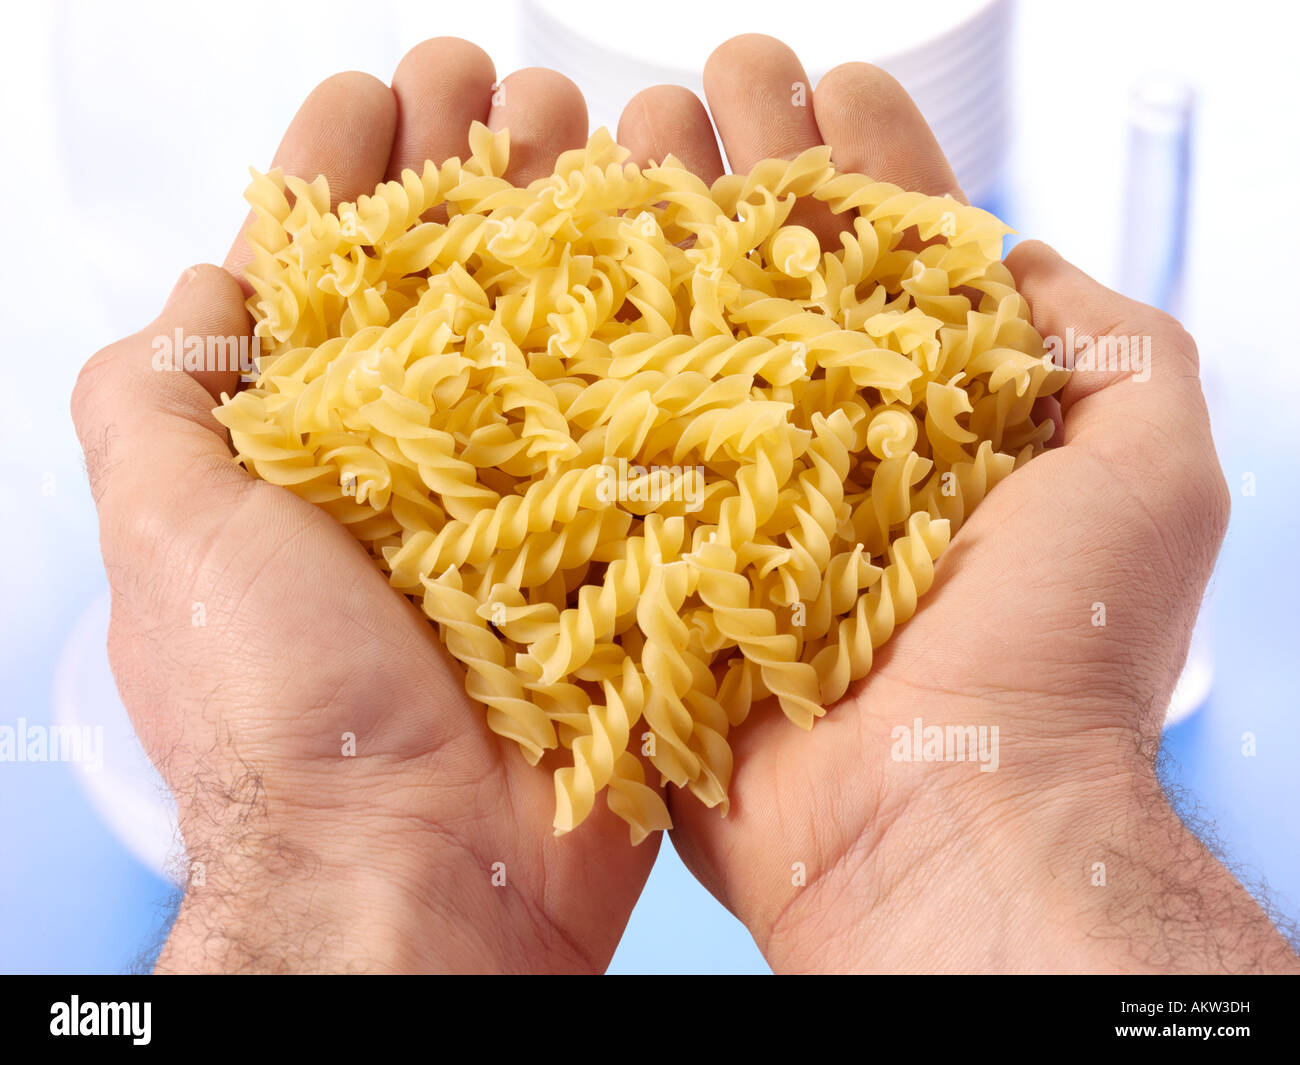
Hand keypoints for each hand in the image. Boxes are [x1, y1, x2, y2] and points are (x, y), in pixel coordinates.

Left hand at [72, 38, 653, 973]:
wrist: (423, 871)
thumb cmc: (284, 715)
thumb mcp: (165, 534)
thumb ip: (155, 401)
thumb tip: (203, 294)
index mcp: (313, 445)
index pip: (328, 269)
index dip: (351, 169)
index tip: (383, 94)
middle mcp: (424, 460)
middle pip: (457, 278)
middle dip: (480, 170)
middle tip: (509, 92)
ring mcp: (528, 495)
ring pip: (559, 326)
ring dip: (579, 220)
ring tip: (604, 130)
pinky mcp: (613, 540)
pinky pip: (649, 415)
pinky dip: (667, 330)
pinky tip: (684, 247)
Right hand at [619, 35, 1297, 972]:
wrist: (937, 819)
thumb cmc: (1059, 648)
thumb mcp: (1150, 468)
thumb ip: (1113, 346)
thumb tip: (1020, 264)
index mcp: (933, 413)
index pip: (888, 255)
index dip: (857, 162)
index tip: (824, 84)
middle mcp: (826, 443)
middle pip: (767, 279)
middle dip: (736, 172)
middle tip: (695, 90)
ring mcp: (733, 498)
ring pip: (677, 341)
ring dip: (648, 234)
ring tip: (613, 136)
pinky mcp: (657, 560)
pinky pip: (605, 450)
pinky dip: (573, 363)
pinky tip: (544, 270)